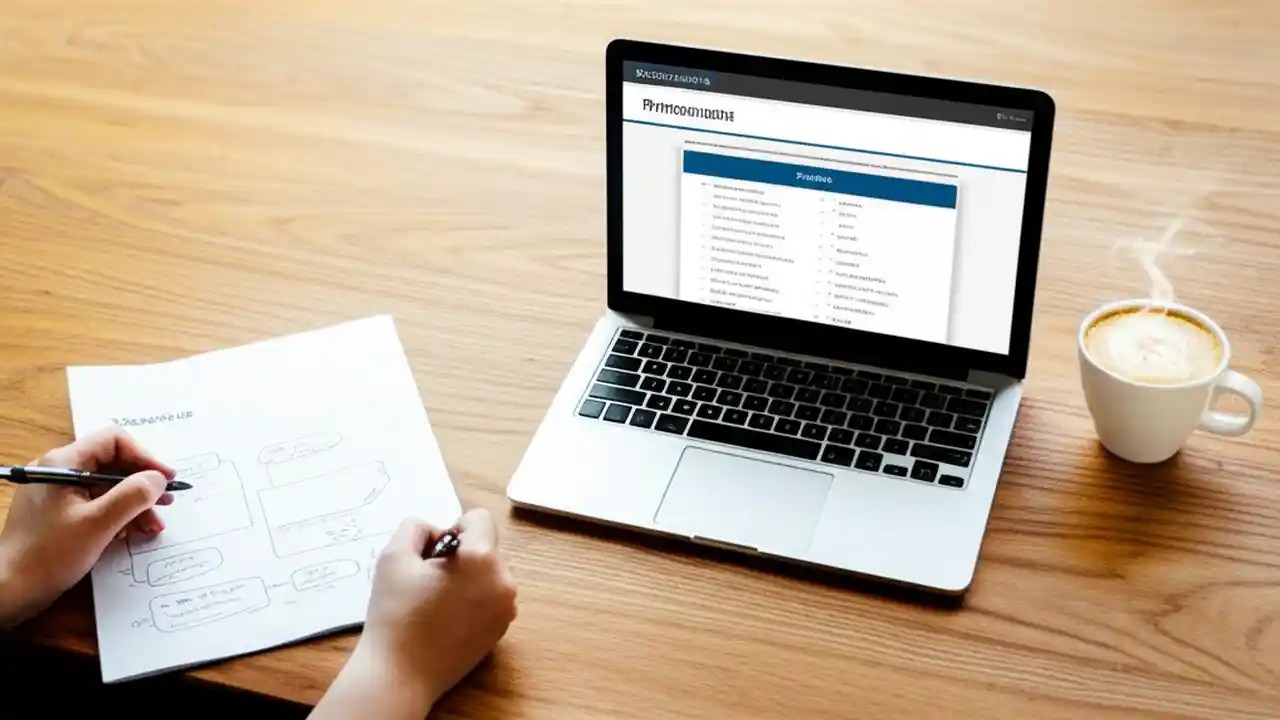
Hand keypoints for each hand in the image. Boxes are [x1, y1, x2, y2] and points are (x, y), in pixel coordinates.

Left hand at [0, 427, 175, 627]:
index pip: (113, 442)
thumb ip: (133, 496)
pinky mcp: (58, 513)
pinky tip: (133, 531)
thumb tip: (158, 479)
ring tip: (154, 525)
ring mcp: (57, 492)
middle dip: (142, 484)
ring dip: (134, 503)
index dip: (144, 457)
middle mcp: (59, 470)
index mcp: (63, 463)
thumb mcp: (98, 523)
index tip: (165, 479)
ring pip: (107, 486)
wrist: (9, 591)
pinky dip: (118, 515)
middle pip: (112, 464)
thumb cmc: (49, 555)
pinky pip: (96, 504)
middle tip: (167, 502)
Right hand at [333, 509, 516, 715]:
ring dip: (467, 577)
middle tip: (429, 580)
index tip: (434, 554)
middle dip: (460, 556)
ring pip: (488, 573)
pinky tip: (445, 617)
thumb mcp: (394, 555)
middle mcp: (504, 582)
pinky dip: (472, 599)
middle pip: (486, 547)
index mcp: (483, 560)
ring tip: (436, 600)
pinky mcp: (501, 630)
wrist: (400, 674)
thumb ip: (416, 527)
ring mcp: (506, 610)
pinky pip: (490, 598)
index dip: (453, 528)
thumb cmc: (395, 614)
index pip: (479, 519)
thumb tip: (437, 531)